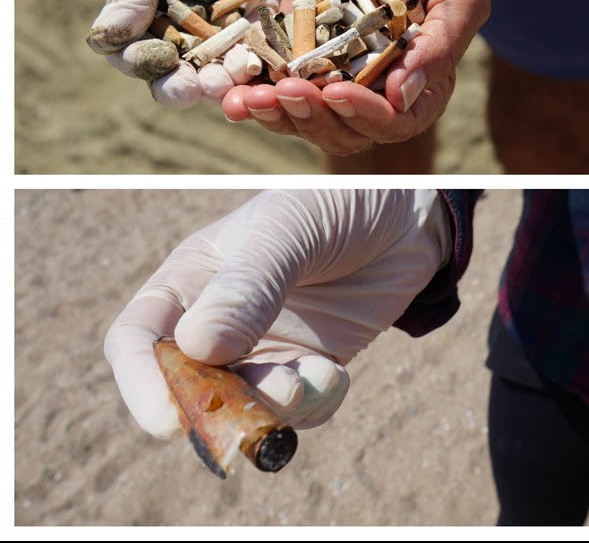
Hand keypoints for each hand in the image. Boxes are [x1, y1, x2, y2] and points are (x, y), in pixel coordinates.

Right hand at [86, 0, 296, 107]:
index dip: (144, 65)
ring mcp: (231, 16)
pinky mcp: (271, 4)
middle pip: (186, 69)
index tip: (152, 65)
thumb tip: (107, 40)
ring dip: (230, 77)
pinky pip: (271, 41)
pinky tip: (270, 64)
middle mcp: (189, 19)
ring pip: (229, 63)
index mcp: (148, 5)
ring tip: (234, 76)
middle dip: (189, 85)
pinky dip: (271, 58)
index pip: (140, 51)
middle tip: (197, 87)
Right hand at [103, 189, 451, 439]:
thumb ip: (247, 286)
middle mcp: (219, 321)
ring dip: (272, 408)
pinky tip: (335, 375)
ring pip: (246, 406)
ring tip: (306, 380)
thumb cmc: (338, 205)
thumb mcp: (290, 232)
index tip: (168, 421)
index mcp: (191, 280)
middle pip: (187, 388)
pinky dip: (313, 404)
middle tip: (251, 409)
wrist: (410, 215)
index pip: (138, 340)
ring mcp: (266, 347)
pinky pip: (299, 409)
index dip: (143, 384)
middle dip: (215, 409)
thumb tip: (196, 347)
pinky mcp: (311, 365)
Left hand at [223, 0, 489, 155]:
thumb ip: (439, 48)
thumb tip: (402, 98)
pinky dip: (250, 93)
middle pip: (344, 130)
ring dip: (277, 114)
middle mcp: (374, 85)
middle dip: (313, 118)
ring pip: (303, 116)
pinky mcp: (292, 46)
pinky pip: (271, 82)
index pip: (394, 122)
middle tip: (290, 91)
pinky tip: (232, 94)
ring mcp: (331, 68)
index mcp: (419, 80)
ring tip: (252, 98)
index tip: (339, 91)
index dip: (366, 117)